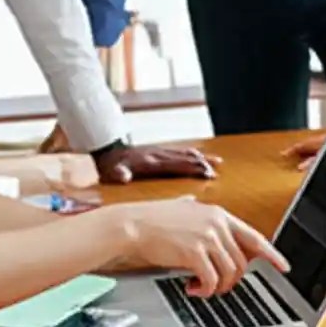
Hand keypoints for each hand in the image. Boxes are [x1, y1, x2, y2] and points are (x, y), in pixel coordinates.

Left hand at [95, 145, 221, 183]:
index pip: (177, 165)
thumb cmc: (111, 166)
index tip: (208, 175)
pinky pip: (181, 151)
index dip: (193, 169)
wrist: (107, 150)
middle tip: (216, 174)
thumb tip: (123, 177)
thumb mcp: (112, 172)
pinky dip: (194, 154)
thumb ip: (119, 174)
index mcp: (151, 162)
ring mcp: (160, 151)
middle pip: (186, 157)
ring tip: (217, 163)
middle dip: (202, 164)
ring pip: (186, 153)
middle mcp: (159, 154)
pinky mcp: (159, 151)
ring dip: (202, 158)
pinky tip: (201, 156)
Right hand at [111, 197, 290, 296]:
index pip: (254, 237)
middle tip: (217, 285)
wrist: (132, 225)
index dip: (272, 254)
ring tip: (202, 287)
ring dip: (218, 287)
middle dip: (233, 280)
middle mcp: (217, 224)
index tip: (283, 266)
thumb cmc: (152, 219)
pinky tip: (193, 288)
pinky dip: (205, 290)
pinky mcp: (195, 252)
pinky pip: (212, 280)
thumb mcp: (182, 208)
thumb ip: (194, 209)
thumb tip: (194, 204)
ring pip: (229, 273)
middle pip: (242, 262)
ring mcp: (208, 237)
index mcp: (218, 214)